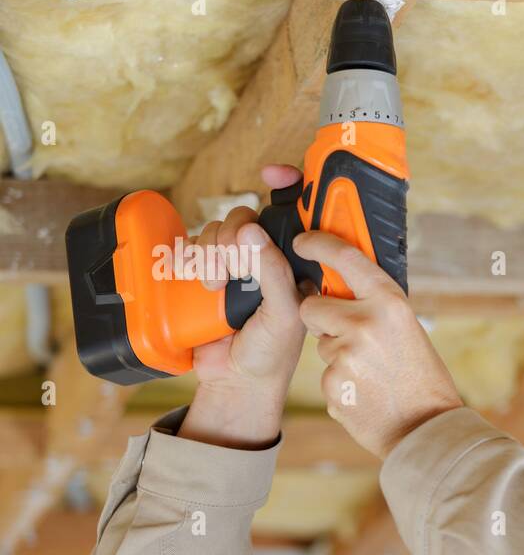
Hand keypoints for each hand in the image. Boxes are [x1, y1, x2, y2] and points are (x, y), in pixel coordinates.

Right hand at [179, 164, 307, 449]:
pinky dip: (193, 256)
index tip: (271, 171)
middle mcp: (271, 259)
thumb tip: (251, 233)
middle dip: (234, 233)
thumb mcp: (281, 316)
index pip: (298, 213)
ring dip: (212, 250)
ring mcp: (239, 265)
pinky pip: (198, 245)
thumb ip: (272, 274)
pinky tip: (199, 279)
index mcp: (299, 265)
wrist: (234, 383)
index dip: (289, 184)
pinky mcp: (211, 272)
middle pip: (250, 215)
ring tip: (214, 285)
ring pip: (220, 228)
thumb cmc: (270, 354)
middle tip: (230, 265)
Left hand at [295, 231, 462, 458]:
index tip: (303, 241)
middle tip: (347, 335)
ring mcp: (345, 354)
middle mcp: (365, 323)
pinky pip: (324, 373)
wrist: (426, 428)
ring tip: (369, 372)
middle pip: (312, 306)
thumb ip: (376, 306)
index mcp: (389, 302)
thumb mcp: (407, 329)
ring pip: (319, 342)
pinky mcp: (332, 383)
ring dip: (335, 354)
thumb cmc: (421, 377)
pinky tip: (364, 391)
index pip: (346, 257)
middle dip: (320, 318)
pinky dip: (339, 382)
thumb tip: (341, 283)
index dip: (318, 243)